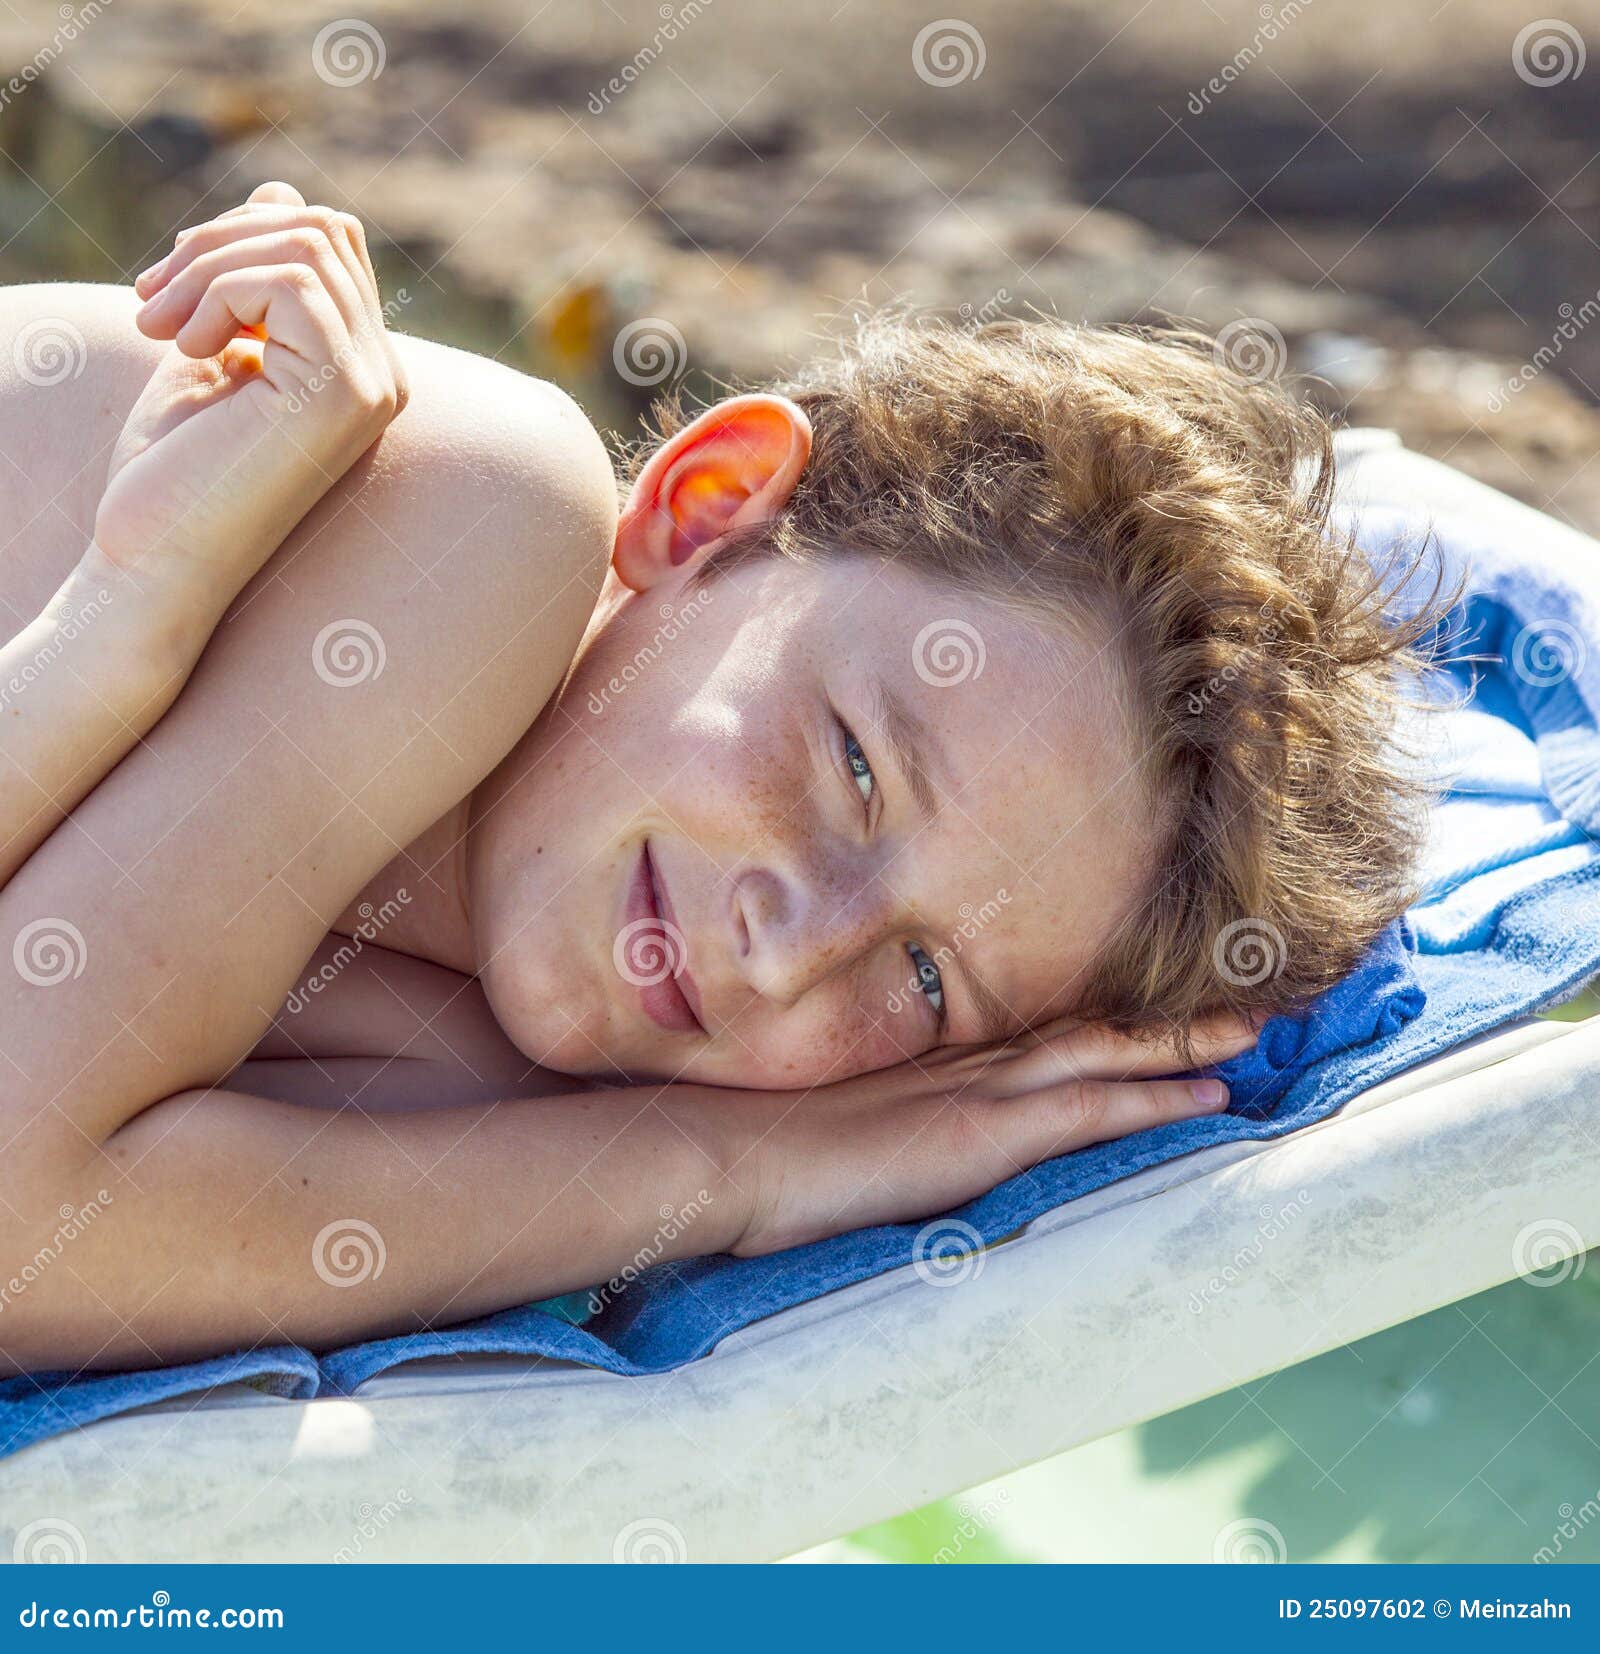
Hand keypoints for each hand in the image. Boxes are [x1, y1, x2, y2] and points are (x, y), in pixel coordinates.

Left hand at [95, 182, 407, 603]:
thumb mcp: (214, 347)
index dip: (241, 235)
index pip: (329, 242)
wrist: (157, 560)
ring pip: (304, 242)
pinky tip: (187, 350)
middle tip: (151, 301)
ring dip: (206, 266)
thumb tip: (283, 189)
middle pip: (320, 227)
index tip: (167, 292)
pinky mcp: (346, 392)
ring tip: (157, 326)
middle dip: (219, 240)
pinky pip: (289, 279)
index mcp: (360, 371)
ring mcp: (374, 386)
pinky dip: (217, 294)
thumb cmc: (173, 472)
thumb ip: (251, 280)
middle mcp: (384, 378)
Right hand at [705, 1012, 1262, 1256]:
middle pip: (1082, 1032)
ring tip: (1249, 1036)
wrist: (722, 1155)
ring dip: (1180, 1045)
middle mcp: (964, 1068)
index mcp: (929, 1072)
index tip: (1144, 1023)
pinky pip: (1092, 1109)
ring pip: (1104, 1055)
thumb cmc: (752, 1158)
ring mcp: (976, 1095)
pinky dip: (1156, 1099)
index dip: (1096, 1031)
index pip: (1032, 1041)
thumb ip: (863, 1138)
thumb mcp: (821, 1141)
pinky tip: (1209, 1098)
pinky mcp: (982, 1133)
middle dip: (1160, 1022)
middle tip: (1233, 1007)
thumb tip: (871, 1156)